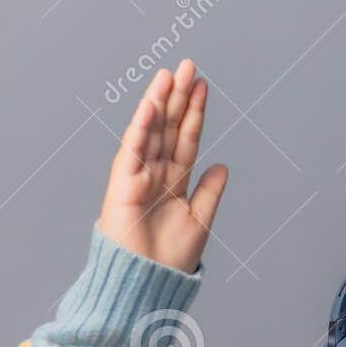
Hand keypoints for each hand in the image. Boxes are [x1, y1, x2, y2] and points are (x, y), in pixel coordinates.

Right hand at [97, 58, 227, 273]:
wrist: (149, 281)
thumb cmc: (171, 258)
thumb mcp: (200, 220)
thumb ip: (210, 191)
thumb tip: (222, 165)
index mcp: (174, 181)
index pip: (185, 138)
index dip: (194, 112)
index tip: (203, 86)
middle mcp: (155, 173)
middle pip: (167, 127)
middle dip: (178, 97)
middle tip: (188, 65)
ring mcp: (138, 176)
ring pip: (150, 132)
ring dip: (158, 103)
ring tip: (170, 75)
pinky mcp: (123, 185)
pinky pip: (132, 151)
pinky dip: (140, 127)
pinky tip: (149, 105)